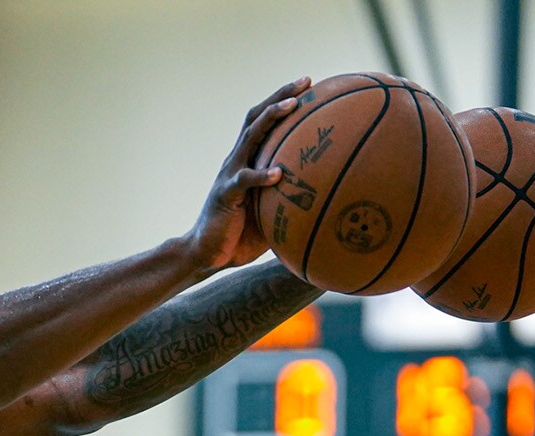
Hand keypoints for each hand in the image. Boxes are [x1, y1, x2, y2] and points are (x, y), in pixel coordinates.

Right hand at [186, 78, 311, 273]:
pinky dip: (261, 174)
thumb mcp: (270, 214)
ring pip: (250, 137)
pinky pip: (244, 180)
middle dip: (280, 96)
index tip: (309, 85)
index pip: (263, 123)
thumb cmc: (241, 236)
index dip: (282, 101)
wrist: (206, 254)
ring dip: (271, 118)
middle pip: (256, 117)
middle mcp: (237, 160)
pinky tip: (278, 174)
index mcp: (246, 161)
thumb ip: (290, 201)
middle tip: (305, 82)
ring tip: (292, 106)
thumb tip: (328, 202)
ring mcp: (229, 175)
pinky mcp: (225, 194)